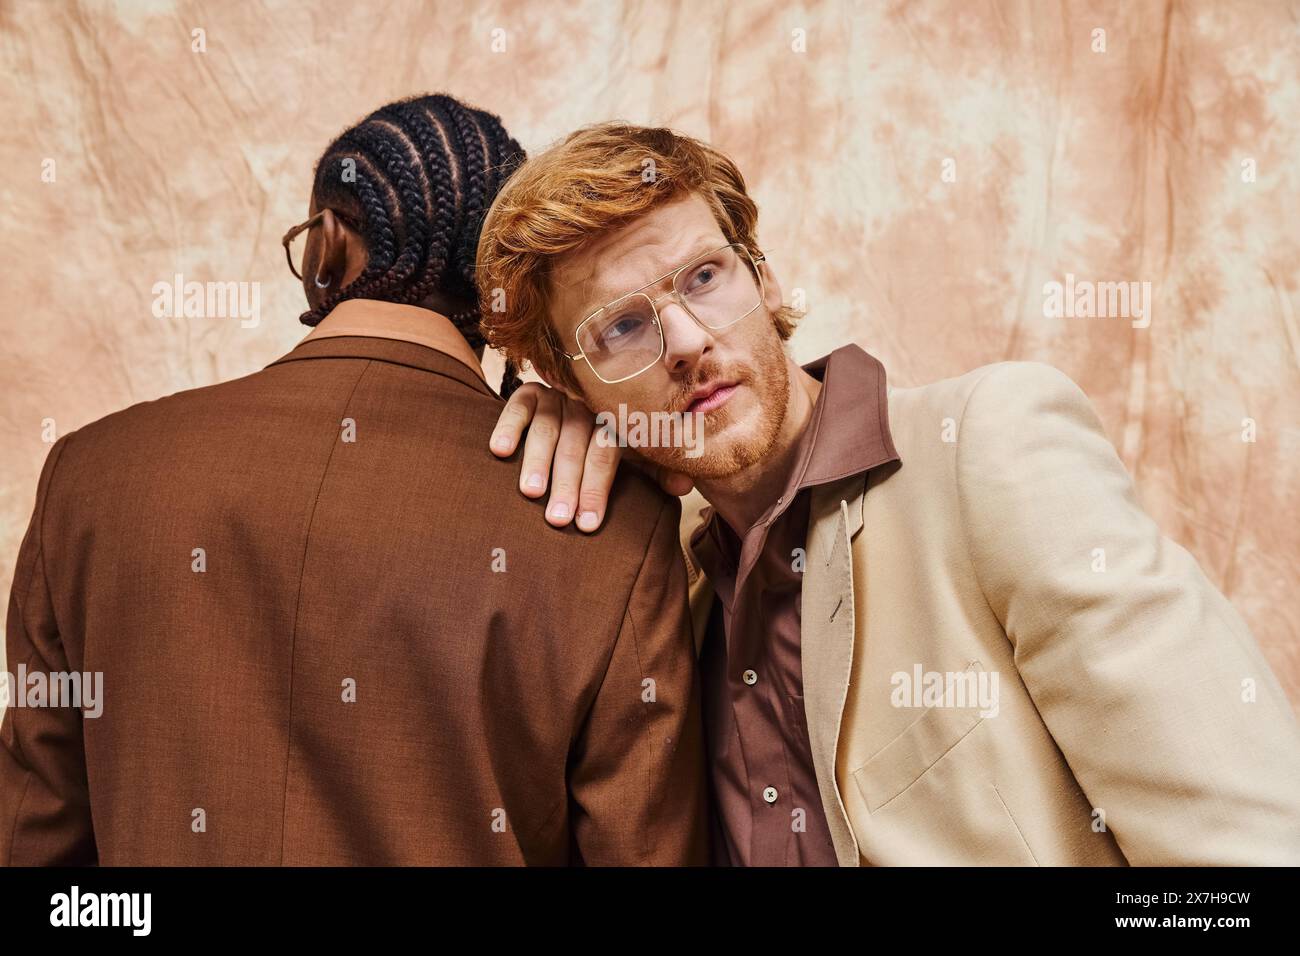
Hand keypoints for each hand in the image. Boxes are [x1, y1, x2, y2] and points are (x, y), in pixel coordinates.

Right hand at [489, 382, 693, 531]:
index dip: (597, 488)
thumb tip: (685, 485)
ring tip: (530, 492)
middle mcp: (588, 405)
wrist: (589, 403)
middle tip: (558, 519)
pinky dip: (509, 426)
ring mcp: (558, 398)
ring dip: (537, 459)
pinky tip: (500, 451)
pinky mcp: (530, 393)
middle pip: (577, 443)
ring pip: (547, 427)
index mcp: (617, 420)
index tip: (587, 524)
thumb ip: (657, 469)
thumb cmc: (612, 445)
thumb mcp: (638, 456)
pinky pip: (518, 405)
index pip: (607, 453)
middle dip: (568, 483)